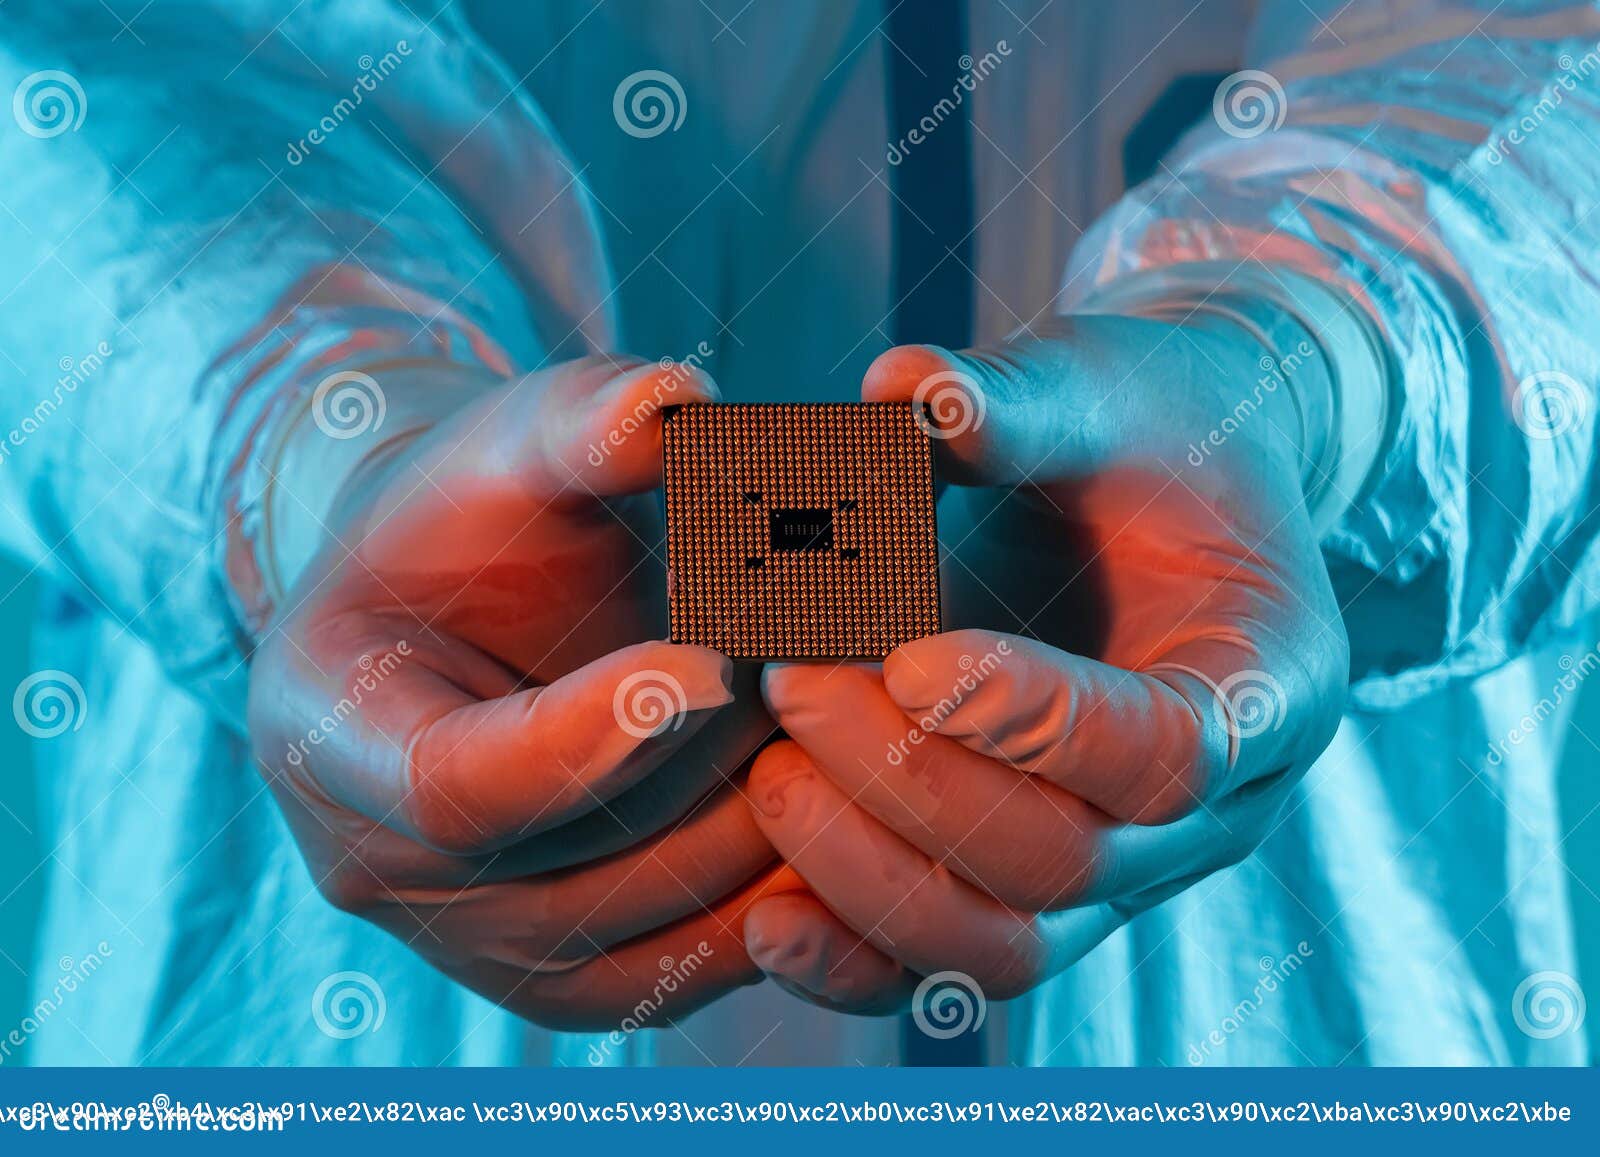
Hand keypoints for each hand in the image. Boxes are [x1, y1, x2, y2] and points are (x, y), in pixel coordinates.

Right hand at [248, 355, 782, 1029]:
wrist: (460, 610)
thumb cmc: (482, 513)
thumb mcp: (516, 444)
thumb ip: (584, 421)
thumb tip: (677, 401)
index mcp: (326, 729)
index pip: (458, 783)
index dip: (593, 733)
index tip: (712, 658)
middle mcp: (374, 866)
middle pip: (572, 871)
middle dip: (706, 768)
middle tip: (810, 673)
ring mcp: (464, 943)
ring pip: (642, 933)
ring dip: (757, 835)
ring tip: (826, 729)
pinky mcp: (557, 976)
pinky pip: (675, 974)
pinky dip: (774, 910)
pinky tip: (839, 814)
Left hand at [740, 315, 1348, 1011]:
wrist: (1154, 497)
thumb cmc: (1137, 432)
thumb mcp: (1099, 390)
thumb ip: (1017, 401)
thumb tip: (902, 384)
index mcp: (1268, 683)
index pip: (1170, 754)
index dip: (1035, 721)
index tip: (905, 654)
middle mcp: (1212, 807)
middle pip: (1069, 860)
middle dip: (913, 780)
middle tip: (794, 678)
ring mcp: (1126, 866)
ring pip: (1009, 944)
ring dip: (872, 878)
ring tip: (770, 774)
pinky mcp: (1040, 893)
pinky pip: (953, 969)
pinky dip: (859, 961)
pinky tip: (760, 919)